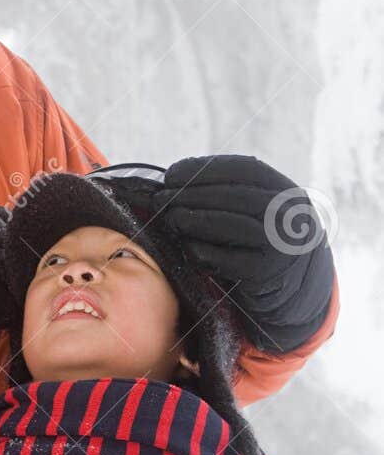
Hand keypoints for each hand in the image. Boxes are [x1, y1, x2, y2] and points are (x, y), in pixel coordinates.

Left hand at [156, 155, 334, 353]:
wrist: (292, 284)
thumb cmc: (259, 237)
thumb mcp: (258, 207)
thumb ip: (226, 190)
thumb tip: (173, 178)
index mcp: (285, 191)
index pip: (245, 169)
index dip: (205, 169)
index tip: (171, 174)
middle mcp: (288, 215)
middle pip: (236, 196)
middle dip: (193, 194)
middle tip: (162, 197)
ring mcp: (280, 245)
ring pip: (234, 226)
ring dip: (195, 219)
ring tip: (170, 218)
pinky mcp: (266, 274)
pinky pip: (230, 261)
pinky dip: (204, 251)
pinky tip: (186, 246)